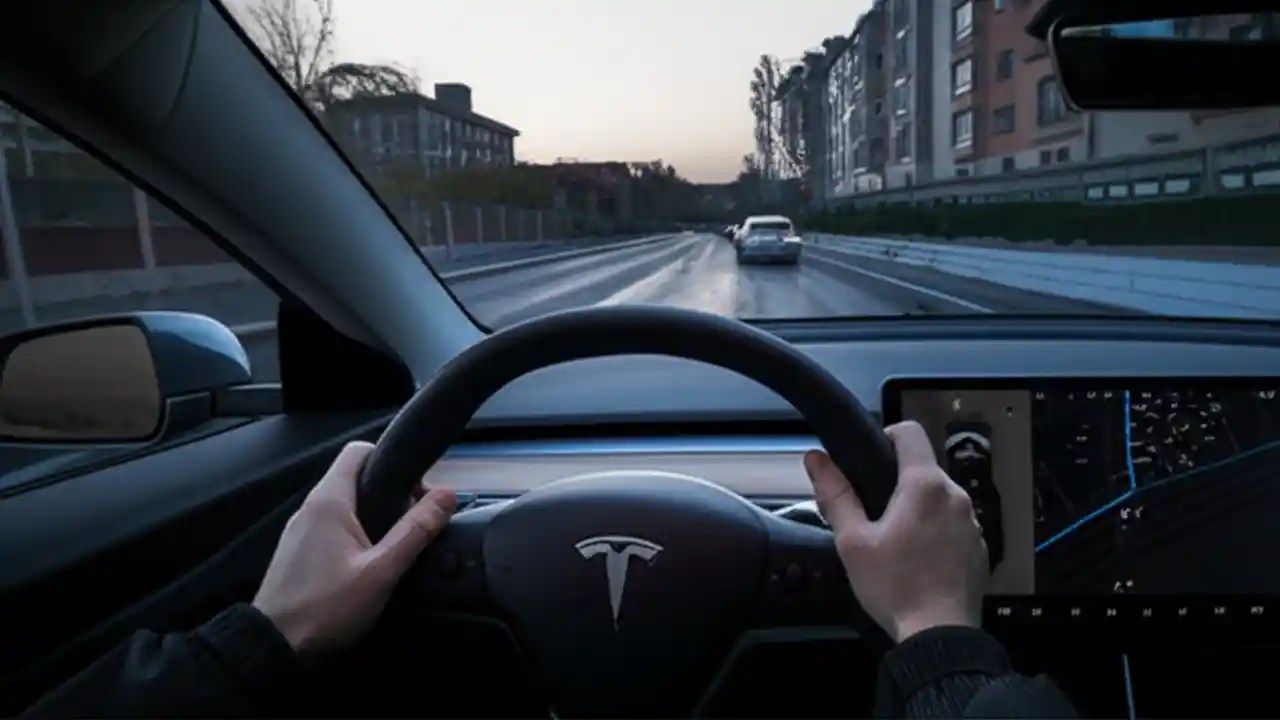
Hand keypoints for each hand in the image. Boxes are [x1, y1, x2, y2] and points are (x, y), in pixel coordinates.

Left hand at [253, 441, 457, 656]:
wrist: (273, 648)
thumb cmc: (326, 607)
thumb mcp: (381, 571)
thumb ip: (416, 530)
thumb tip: (448, 495)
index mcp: (329, 500)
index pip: (359, 451)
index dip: (391, 460)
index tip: (415, 491)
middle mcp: (310, 507)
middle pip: (355, 478)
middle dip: (390, 494)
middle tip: (413, 524)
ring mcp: (300, 530)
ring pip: (344, 505)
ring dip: (373, 516)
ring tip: (394, 548)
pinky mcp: (297, 552)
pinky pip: (331, 528)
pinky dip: (354, 534)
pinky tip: (367, 564)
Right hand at [803, 421, 987, 641]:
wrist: (939, 635)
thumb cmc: (895, 588)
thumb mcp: (853, 541)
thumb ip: (835, 494)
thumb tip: (816, 459)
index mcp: (924, 486)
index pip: (910, 432)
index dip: (887, 436)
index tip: (872, 459)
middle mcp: (955, 496)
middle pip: (924, 468)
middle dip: (899, 482)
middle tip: (874, 513)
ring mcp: (972, 522)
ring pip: (940, 498)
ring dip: (919, 508)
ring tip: (896, 541)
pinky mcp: (980, 547)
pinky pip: (954, 524)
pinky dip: (936, 532)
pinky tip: (919, 559)